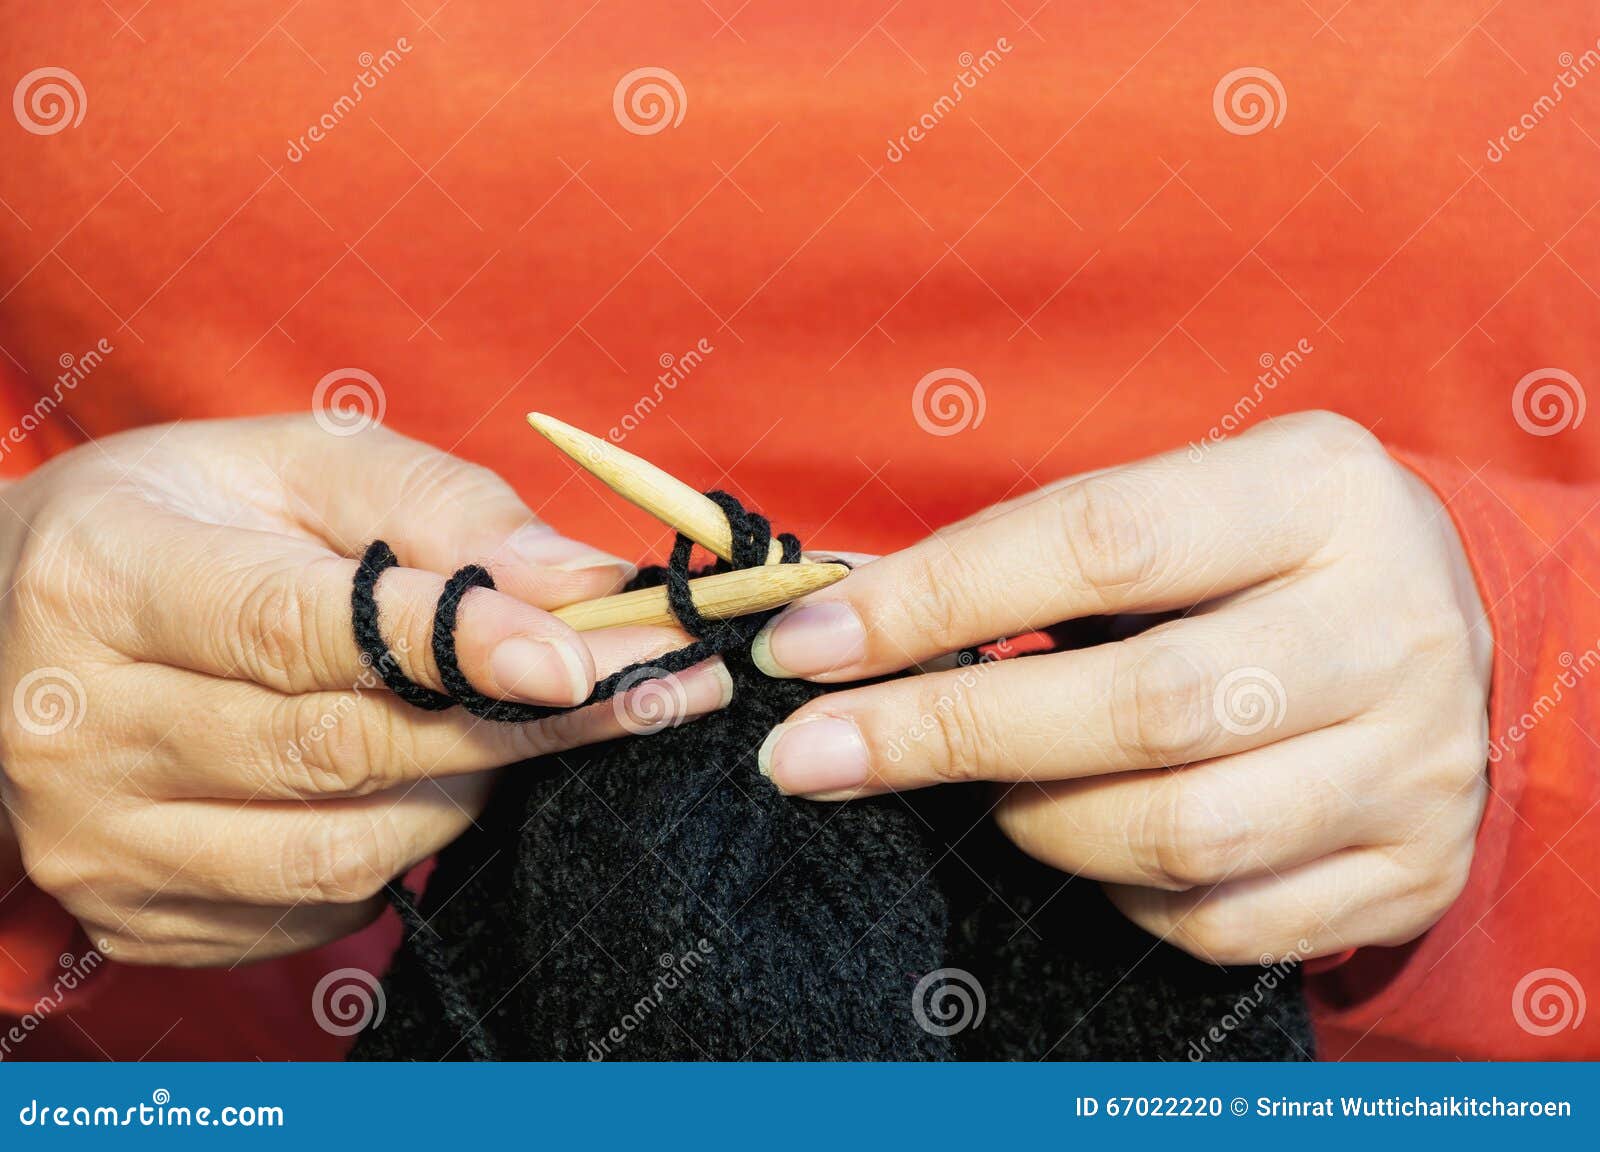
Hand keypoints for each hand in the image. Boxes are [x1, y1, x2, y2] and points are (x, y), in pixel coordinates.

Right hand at [0, 416, 729, 964]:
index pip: (299, 625)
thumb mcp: (298, 464)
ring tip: (512, 721)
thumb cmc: (183, 524)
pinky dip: (404, 848)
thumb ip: (443, 508)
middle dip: (516, 724)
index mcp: (107, 578)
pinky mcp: (137, 916)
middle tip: (640, 689)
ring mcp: (100, 842)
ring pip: (345, 850)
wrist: (13, 624)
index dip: (456, 645)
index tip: (584, 656)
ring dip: (469, 789)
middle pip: (340, 750)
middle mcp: (76, 727)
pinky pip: (318, 908)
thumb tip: (588, 581)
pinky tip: (422, 781)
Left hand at [751, 411, 1491, 962]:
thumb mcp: (1174, 507)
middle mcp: (1389, 624)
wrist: (1436, 627)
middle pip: (1143, 706)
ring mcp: (1419, 761)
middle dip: (946, 737)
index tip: (803, 648)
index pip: (1098, 540)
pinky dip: (1124, 896)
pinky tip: (1096, 846)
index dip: (932, 601)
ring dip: (1038, 821)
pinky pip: (1227, 923)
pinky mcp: (1418, 870)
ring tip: (991, 792)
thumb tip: (838, 630)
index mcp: (1317, 491)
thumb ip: (1028, 559)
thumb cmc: (1253, 557)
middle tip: (816, 756)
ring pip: (1182, 834)